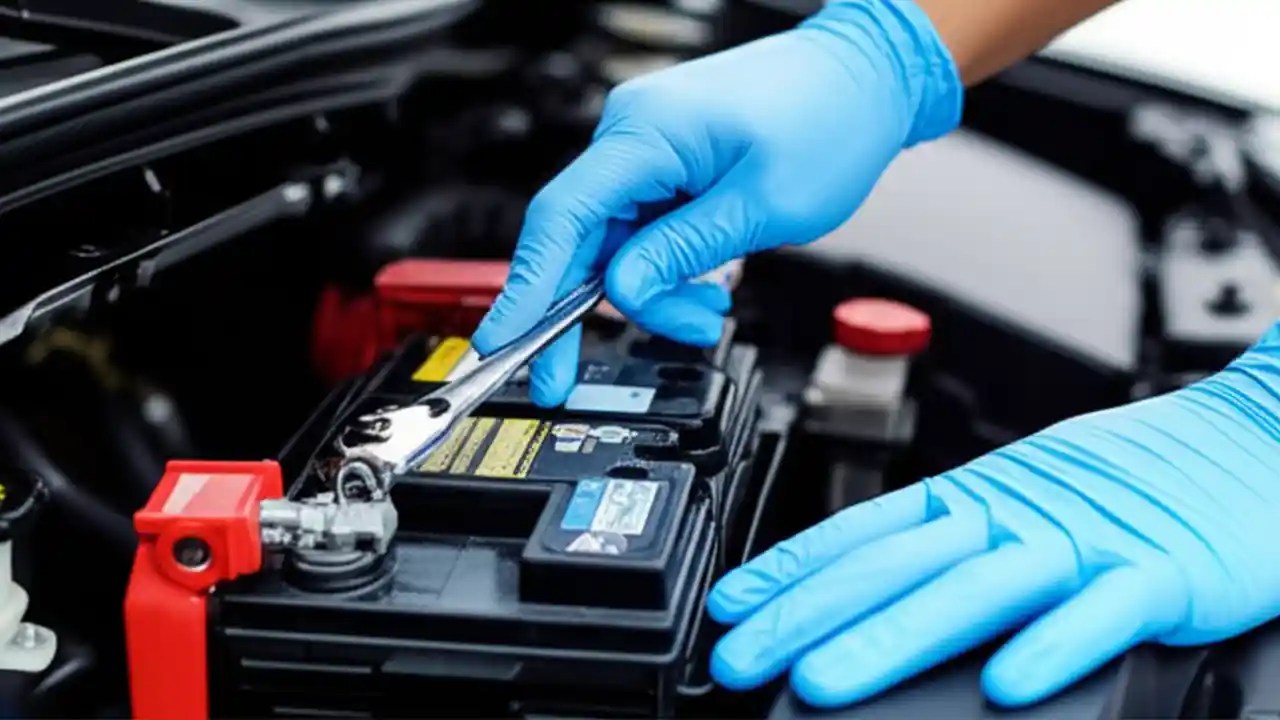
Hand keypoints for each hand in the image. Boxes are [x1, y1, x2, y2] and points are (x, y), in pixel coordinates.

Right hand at [471, 0, 961, 405]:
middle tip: (562, 379)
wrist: (867, 76)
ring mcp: (644, 149)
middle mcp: (630, 136)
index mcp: (645, 135)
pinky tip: (702, 285)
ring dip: (649, 292)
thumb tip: (620, 291)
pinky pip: (639, 230)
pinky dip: (662, 269)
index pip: (561, 219)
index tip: (503, 343)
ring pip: (613, 246)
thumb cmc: (830, 119)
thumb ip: (682, 253)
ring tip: (706, 311)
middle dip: (588, 312)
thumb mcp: (761, 207)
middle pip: (577, 241)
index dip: (526, 289)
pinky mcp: (664, 165)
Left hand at [708, 326, 1279, 707]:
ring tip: (825, 679)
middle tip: (738, 656)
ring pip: (975, 592)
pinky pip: (1104, 613)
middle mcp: (1017, 513)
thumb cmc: (1139, 476)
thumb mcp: (1029, 494)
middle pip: (895, 567)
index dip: (791, 567)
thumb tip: (874, 584)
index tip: (730, 604)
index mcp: (980, 493)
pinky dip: (1055, 643)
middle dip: (806, 615)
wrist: (1256, 437)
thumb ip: (959, 539)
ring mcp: (1087, 541)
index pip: (865, 532)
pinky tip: (1006, 682)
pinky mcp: (1164, 573)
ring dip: (892, 637)